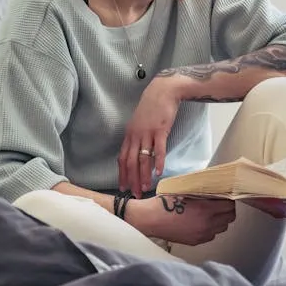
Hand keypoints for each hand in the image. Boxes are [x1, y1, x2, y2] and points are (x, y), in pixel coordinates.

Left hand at [118, 77, 183, 196]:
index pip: (122, 158)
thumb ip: (139, 137)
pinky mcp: (160, 130)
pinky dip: (158, 162)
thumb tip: (140, 151)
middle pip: (130, 162)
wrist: (163, 91)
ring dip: (144, 175)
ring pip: (143, 159)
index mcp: (129, 135)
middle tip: (134, 194)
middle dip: (132, 180)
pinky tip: (159, 172)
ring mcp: (147, 133)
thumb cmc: (153, 106)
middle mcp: (135, 135)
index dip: (122, 174)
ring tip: (145, 188)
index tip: (123, 186)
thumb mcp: (140, 122)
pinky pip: (158, 149)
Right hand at [126, 195, 235, 245]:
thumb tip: (218, 190)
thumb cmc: (166, 203)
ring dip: (221, 220)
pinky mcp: (195, 241)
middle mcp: (206, 224)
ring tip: (213, 214)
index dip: (229, 199)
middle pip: (230, 218)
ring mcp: (201, 235)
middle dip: (227, 210)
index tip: (225, 196)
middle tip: (222, 205)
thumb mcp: (187, 192)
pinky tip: (203, 223)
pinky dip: (211, 229)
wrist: (150, 219)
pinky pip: (211, 236)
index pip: (230, 206)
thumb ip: (204, 193)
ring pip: (222, 228)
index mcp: (205, 210)